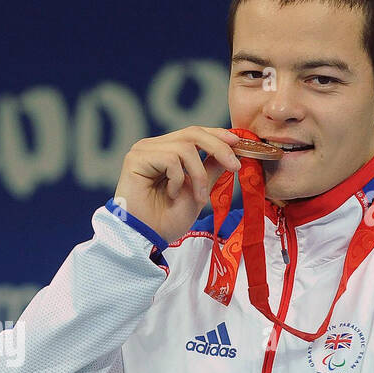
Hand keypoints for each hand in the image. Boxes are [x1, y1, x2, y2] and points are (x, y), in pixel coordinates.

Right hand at [112, 127, 242, 240]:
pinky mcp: (135, 159)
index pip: (194, 134)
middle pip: (192, 133)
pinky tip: (170, 195)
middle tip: (235, 167)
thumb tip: (231, 150)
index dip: (217, 135)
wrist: (146, 238)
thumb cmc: (167, 221)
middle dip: (218, 148)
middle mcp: (152, 147)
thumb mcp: (198, 191)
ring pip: (184, 148)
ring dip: (198, 175)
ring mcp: (142, 151)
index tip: (238, 142)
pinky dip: (178, 180)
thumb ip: (210, 169)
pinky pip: (170, 159)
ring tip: (198, 198)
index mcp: (165, 152)